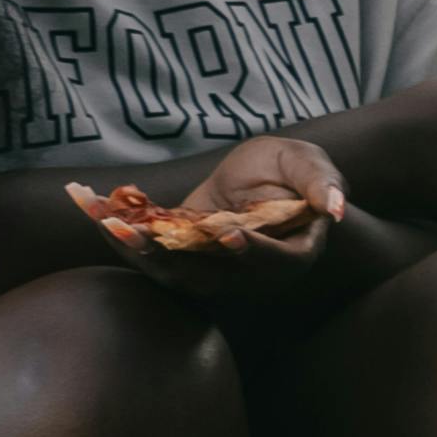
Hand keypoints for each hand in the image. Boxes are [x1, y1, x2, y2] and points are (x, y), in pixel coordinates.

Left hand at [86, 134, 348, 308]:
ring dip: (140, 251)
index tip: (228, 234)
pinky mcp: (186, 265)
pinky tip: (101, 217)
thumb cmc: (288, 170)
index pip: (277, 260)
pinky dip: (127, 243)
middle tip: (134, 231)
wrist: (257, 183)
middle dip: (172, 253)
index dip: (254, 250)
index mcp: (295, 252)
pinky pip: (156, 262)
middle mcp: (255, 274)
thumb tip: (334, 207)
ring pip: (179, 273)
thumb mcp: (306, 163)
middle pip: (215, 273)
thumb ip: (321, 181)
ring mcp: (218, 274)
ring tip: (108, 222)